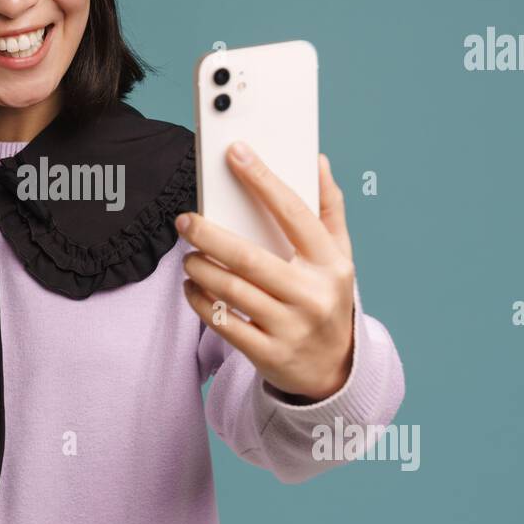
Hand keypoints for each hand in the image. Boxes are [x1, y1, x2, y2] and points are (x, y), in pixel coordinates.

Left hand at [177, 143, 355, 401]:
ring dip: (200, 268)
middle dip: (209, 235)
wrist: (333, 370)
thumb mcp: (339, 256)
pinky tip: (192, 286)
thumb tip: (317, 160)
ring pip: (230, 290)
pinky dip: (200, 301)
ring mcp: (290, 327)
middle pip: (248, 256)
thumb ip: (329, 208)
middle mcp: (312, 294)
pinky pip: (222, 322)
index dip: (262, 179)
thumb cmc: (328, 299)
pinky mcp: (268, 353)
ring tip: (189, 256)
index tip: (235, 154)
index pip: (293, 212)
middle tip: (185, 220)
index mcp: (331, 262)